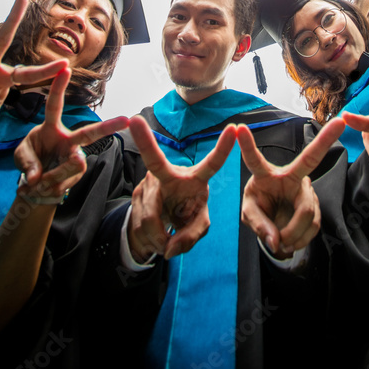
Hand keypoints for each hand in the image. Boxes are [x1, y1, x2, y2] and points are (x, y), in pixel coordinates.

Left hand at [14, 66, 127, 201]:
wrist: (36, 185)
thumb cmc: (30, 161)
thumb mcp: (21, 158)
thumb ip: (28, 164)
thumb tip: (38, 176)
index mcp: (51, 129)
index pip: (54, 106)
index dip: (59, 88)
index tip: (65, 68)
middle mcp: (67, 140)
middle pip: (89, 133)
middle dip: (108, 127)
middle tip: (126, 120)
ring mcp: (74, 158)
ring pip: (73, 164)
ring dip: (52, 176)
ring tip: (37, 183)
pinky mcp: (76, 175)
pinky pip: (65, 182)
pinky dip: (51, 186)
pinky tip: (45, 187)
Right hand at [126, 115, 236, 260]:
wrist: (162, 224)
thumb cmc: (186, 215)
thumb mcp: (196, 227)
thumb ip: (190, 237)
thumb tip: (169, 248)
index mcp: (195, 179)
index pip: (211, 164)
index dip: (223, 148)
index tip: (233, 128)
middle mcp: (170, 173)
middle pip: (155, 161)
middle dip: (144, 140)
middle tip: (134, 120)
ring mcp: (151, 182)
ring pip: (151, 216)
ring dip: (159, 237)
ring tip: (166, 239)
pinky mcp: (137, 193)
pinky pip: (142, 225)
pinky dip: (151, 239)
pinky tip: (155, 236)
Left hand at [238, 116, 344, 258]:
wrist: (275, 224)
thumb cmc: (259, 209)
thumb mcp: (250, 215)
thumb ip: (259, 225)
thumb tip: (277, 240)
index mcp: (265, 174)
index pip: (254, 160)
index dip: (246, 145)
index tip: (238, 127)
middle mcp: (289, 176)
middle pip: (309, 159)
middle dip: (325, 139)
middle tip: (341, 121)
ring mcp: (305, 189)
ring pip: (305, 212)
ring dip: (291, 234)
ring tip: (281, 242)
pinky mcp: (316, 204)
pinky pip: (313, 225)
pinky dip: (300, 240)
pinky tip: (291, 242)